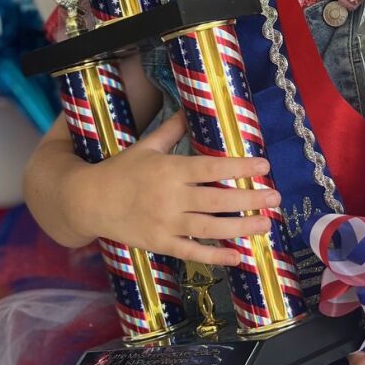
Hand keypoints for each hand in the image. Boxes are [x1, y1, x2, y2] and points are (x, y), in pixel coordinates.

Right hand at [74, 111, 280, 268]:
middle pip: (217, 199)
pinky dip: (216, 256)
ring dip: (241, 227)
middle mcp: (170, 197)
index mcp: (169, 170)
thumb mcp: (145, 146)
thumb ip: (170, 129)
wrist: (87, 201)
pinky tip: (238, 256)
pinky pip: (192, 252)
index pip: (211, 167)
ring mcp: (166, 223)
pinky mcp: (160, 244)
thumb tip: (189, 108)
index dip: (239, 166)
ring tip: (266, 224)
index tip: (264, 165)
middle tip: (276, 198)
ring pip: (210, 228)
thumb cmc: (120, 171)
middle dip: (250, 199)